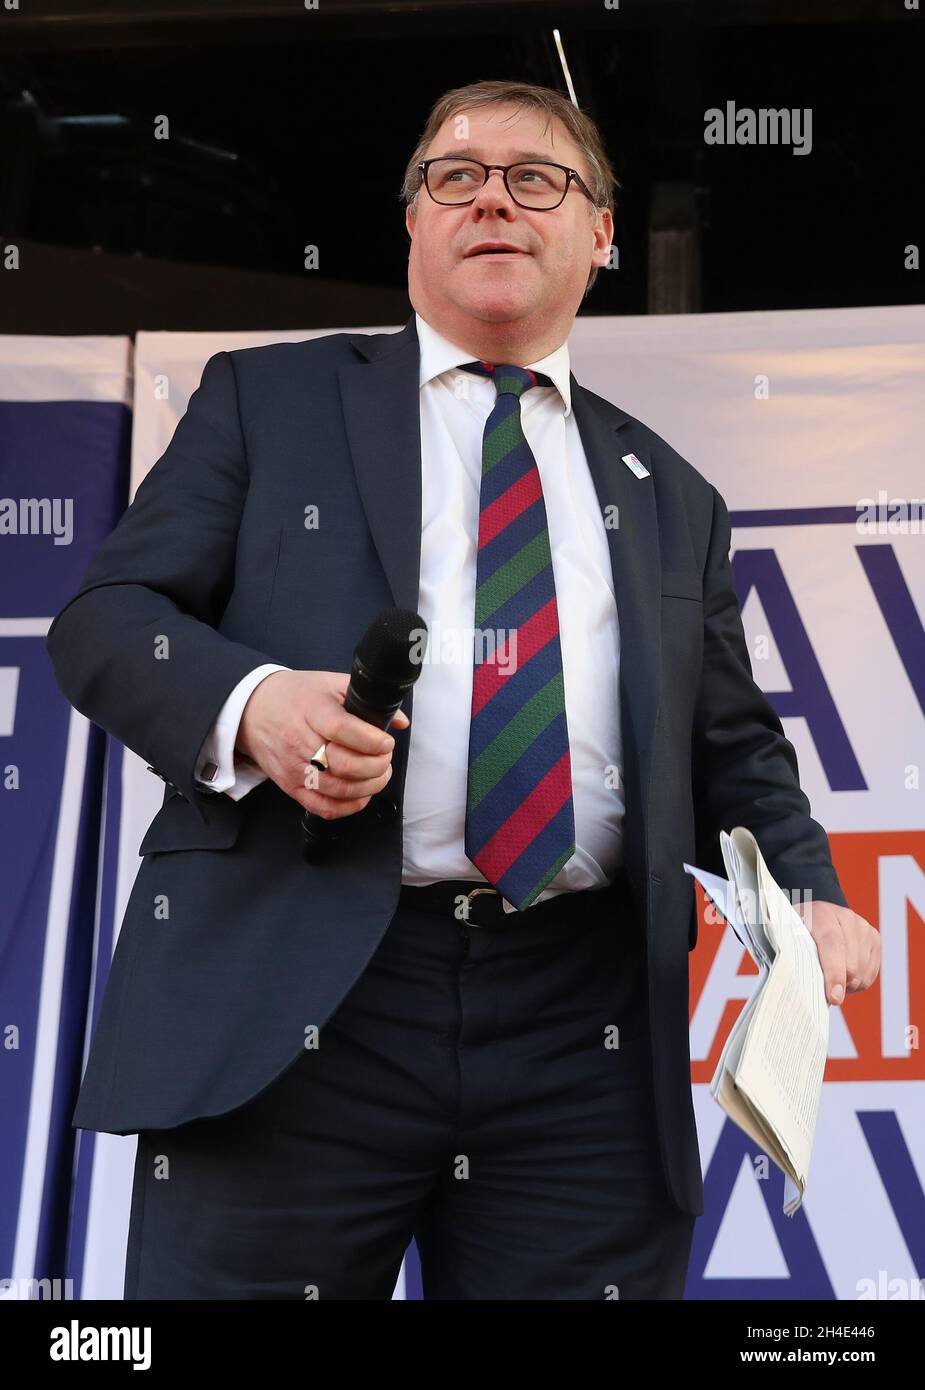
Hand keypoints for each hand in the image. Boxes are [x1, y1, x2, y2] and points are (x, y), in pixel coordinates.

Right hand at [235, 669, 409, 818]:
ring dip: (369, 786)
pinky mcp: (291, 786)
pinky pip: (323, 807)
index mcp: (312, 711)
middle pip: (345, 765)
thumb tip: (399, 721)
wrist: (252, 709)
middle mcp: (300, 741)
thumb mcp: (329, 683)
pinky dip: (348, 806)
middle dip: (377, 765)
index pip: (343, 730)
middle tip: (384, 758)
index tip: (386, 741)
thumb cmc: (293, 696)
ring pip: (338, 789)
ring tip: (378, 774)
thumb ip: (366, 698)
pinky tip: (360, 794)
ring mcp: (294, 768)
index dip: (373, 740)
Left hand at [794, 900, 880, 1005]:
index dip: (834, 974)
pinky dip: (856, 983)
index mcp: (821, 914)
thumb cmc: (796, 930)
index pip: (832, 945)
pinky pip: (869, 975)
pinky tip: (841, 976)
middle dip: (837, 985)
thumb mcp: (786, 936)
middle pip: (851, 966)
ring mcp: (863, 928)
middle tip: (820, 990)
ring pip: (862, 974)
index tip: (833, 998)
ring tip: (829, 979)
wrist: (813, 913)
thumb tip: (793, 983)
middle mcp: (847, 918)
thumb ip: (790, 954)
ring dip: (847, 986)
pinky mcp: (874, 939)